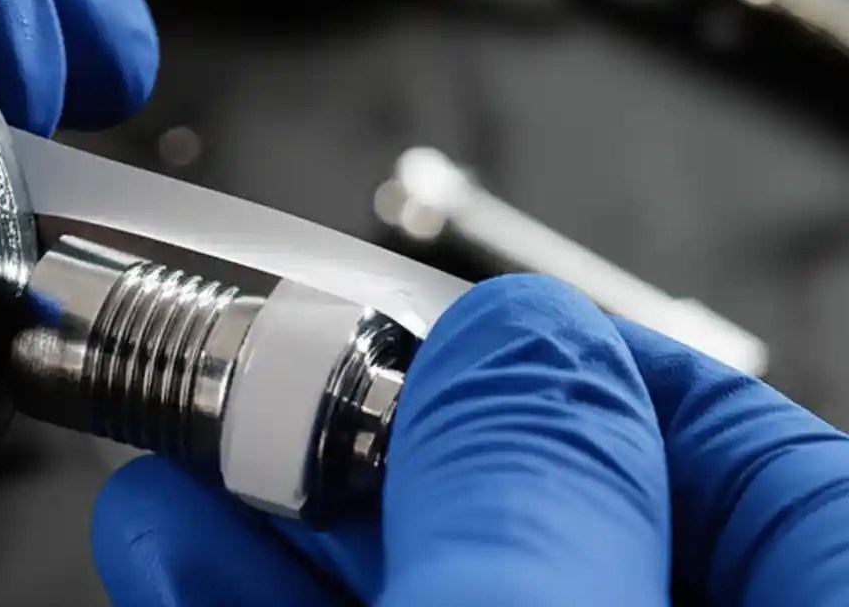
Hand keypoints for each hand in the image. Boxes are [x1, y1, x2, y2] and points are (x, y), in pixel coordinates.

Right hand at [93, 274, 848, 605]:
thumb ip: (536, 492)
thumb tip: (512, 340)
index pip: (726, 448)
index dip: (570, 359)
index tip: (445, 322)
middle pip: (541, 522)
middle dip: (373, 437)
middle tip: (264, 377)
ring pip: (431, 594)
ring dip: (286, 523)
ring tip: (177, 454)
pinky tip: (176, 553)